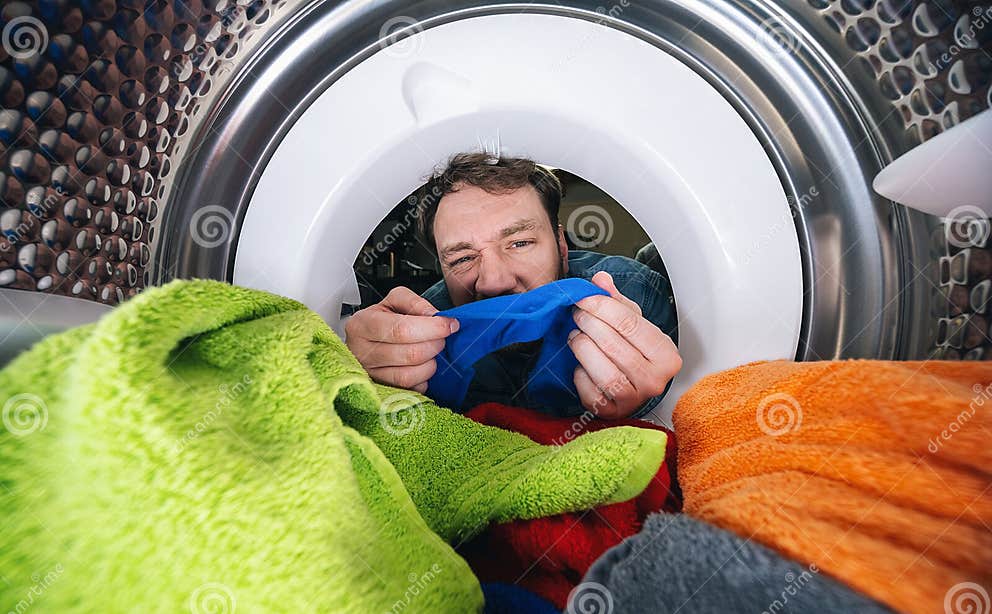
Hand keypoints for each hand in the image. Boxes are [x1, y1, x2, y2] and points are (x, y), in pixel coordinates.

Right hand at [344, 286, 458, 392]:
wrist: (364, 341)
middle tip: (441, 338)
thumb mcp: (394, 301)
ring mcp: (369, 374)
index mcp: (363, 324)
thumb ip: (415, 303)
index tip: (450, 325)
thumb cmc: (381, 320)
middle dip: (435, 345)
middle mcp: (362, 352)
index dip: (433, 328)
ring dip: (430, 364)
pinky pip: (410, 389)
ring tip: (431, 351)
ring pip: (410, 376)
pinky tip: (421, 366)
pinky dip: (423, 379)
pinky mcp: (380, 389)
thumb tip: (435, 316)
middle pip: (410, 354)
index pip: (403, 329)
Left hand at [569, 271, 680, 418]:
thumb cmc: (635, 352)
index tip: (584, 297)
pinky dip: (581, 376)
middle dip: (589, 324)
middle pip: (613, 345)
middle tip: (577, 314)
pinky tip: (581, 365)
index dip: (602, 307)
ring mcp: (634, 399)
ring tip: (575, 336)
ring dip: (582, 348)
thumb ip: (616, 301)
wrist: (633, 386)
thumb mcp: (633, 324)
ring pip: (603, 371)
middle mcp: (655, 380)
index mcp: (667, 356)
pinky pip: (590, 392)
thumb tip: (600, 279)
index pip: (630, 323)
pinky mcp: (612, 412)